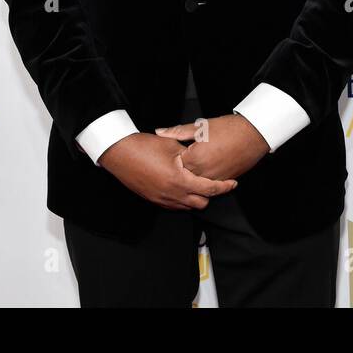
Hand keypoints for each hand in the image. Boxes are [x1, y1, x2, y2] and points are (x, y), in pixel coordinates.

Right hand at [97, 132, 237, 210]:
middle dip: (210, 194)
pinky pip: (174, 205)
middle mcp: (172, 194)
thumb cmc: (144, 146)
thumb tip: (200, 161)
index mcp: (180, 180)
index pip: (209, 189)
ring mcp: (162, 199)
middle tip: (214, 182)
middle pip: (201, 203)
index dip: (224, 187)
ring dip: (196, 197)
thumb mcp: (173, 147)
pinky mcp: (153, 200)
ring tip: (197, 183)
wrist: (119, 153)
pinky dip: (182, 199)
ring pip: (188, 206)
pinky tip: (181, 186)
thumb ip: (190, 156)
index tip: (232, 183)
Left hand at [154, 114, 268, 180]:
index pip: (174, 165)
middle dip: (180, 171)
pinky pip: (209, 186)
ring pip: (196, 184)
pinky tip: (204, 171)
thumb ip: (177, 132)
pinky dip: (205, 180)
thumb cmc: (228, 129)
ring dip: (192, 177)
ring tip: (193, 166)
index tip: (169, 155)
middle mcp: (203, 173)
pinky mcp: (224, 181)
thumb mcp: (200, 127)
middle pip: (184, 177)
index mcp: (194, 159)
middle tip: (180, 161)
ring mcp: (215, 179)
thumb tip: (160, 132)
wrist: (254, 134)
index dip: (170, 160)